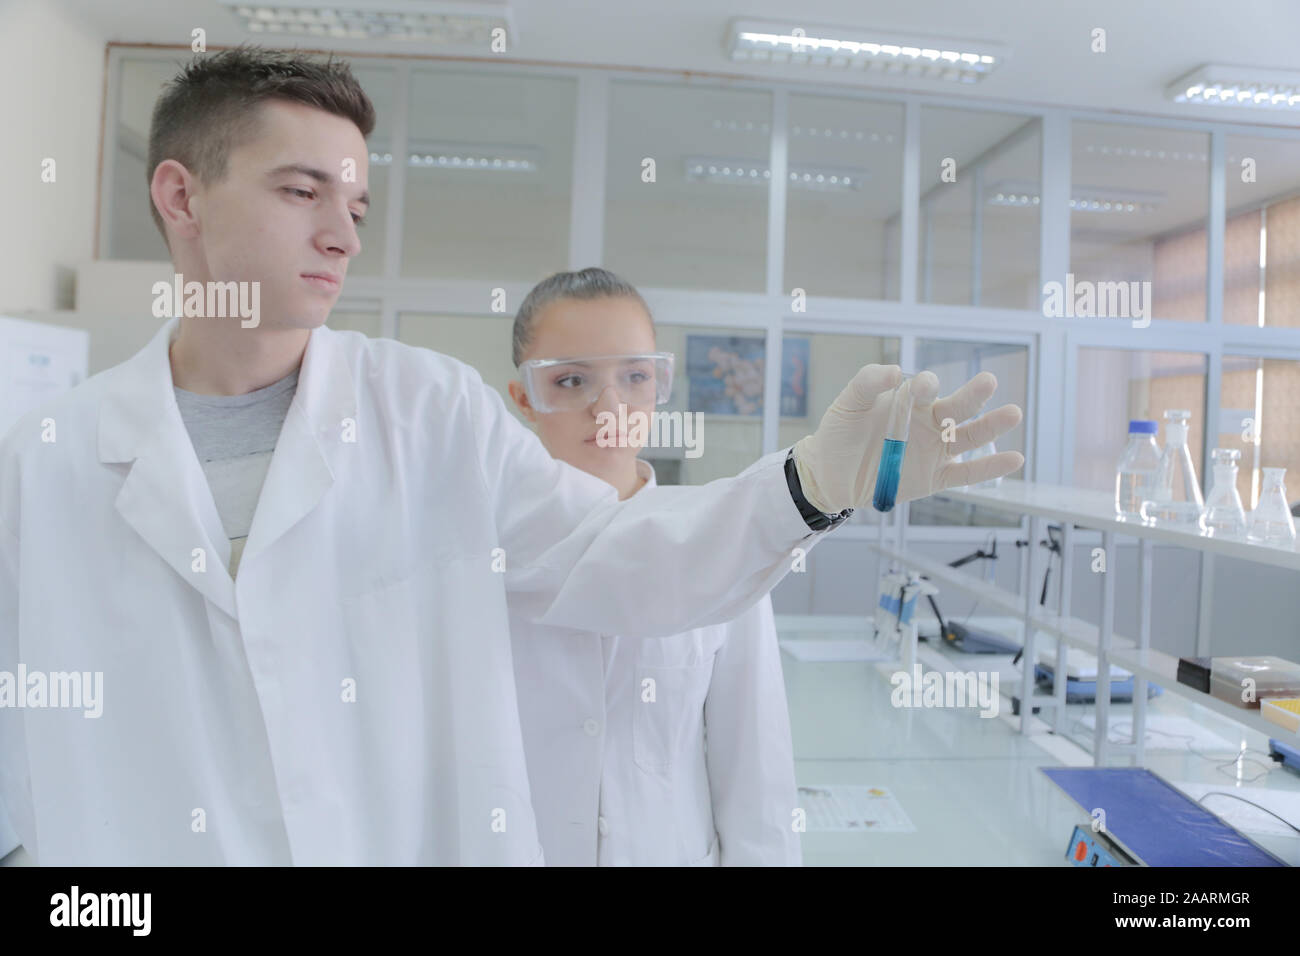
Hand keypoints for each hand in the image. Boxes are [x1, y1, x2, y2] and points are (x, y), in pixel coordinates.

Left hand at [793, 365, 1024, 512]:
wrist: (831, 473)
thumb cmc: (841, 433)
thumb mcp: (847, 404)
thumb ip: (867, 384)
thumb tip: (895, 370)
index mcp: (910, 400)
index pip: (925, 389)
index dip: (925, 386)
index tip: (921, 386)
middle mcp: (929, 422)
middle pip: (957, 407)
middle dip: (973, 395)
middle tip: (989, 381)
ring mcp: (935, 450)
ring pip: (969, 437)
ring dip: (991, 425)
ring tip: (1014, 413)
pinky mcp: (935, 478)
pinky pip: (967, 473)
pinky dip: (990, 467)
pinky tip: (1015, 459)